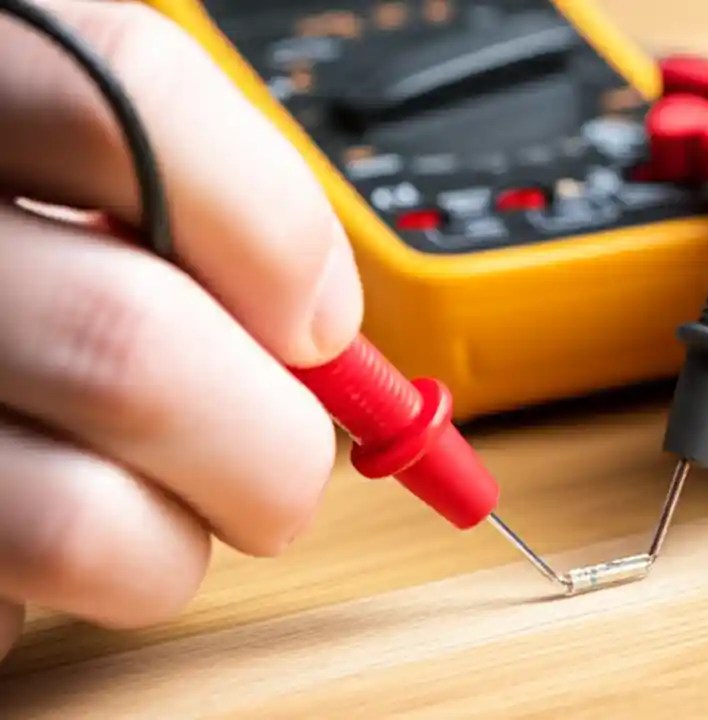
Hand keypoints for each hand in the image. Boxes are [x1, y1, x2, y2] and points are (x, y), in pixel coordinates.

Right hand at [0, 1, 361, 660]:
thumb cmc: (48, 283)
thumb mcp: (110, 199)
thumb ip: (203, 217)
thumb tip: (324, 324)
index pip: (127, 93)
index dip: (269, 224)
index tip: (320, 319)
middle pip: (130, 345)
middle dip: (270, 446)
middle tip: (280, 462)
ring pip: (83, 516)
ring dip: (184, 539)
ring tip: (166, 507)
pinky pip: (38, 587)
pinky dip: (107, 580)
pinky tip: (69, 526)